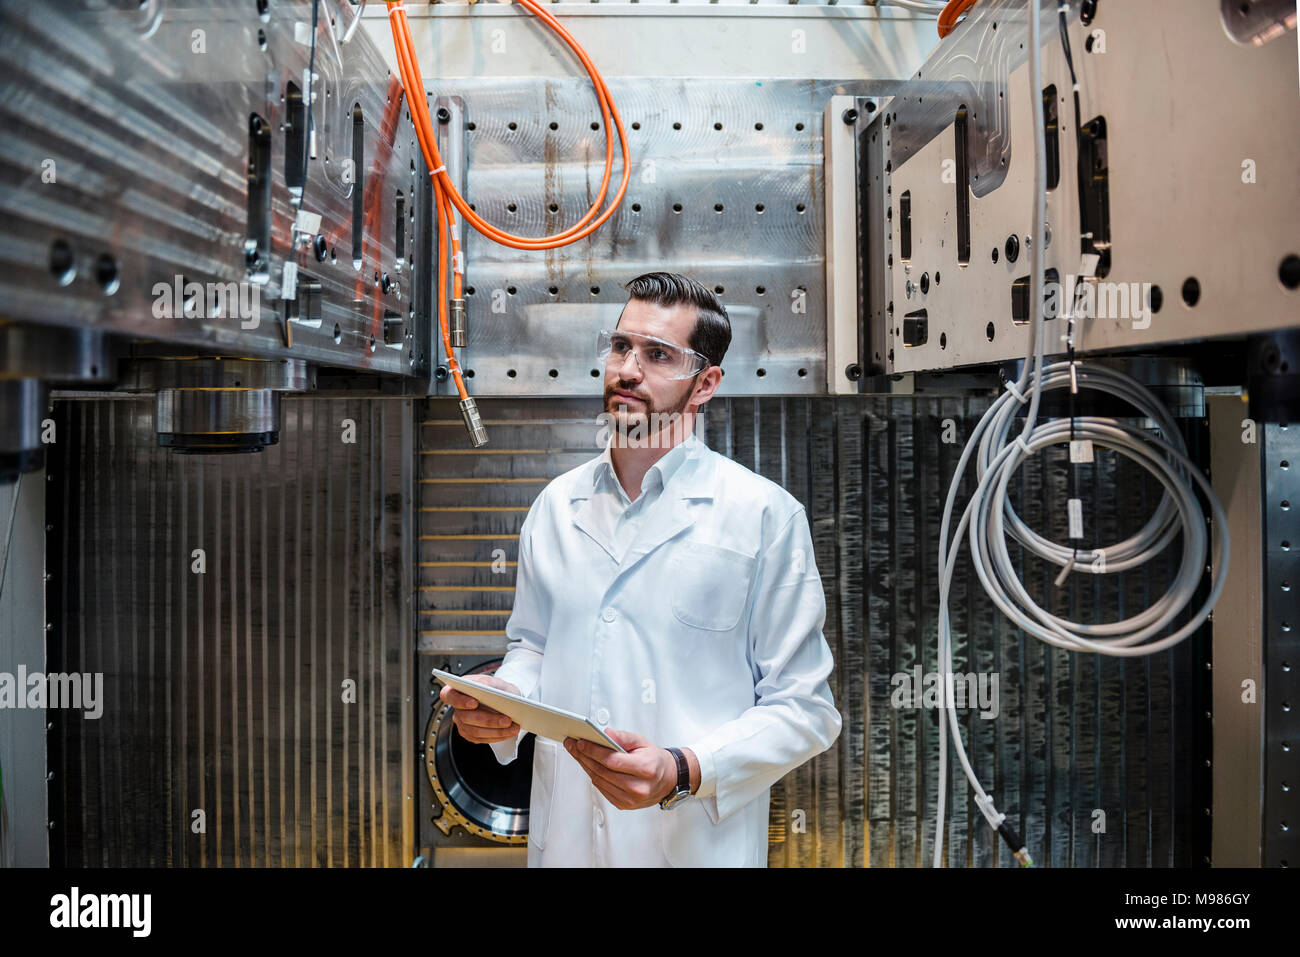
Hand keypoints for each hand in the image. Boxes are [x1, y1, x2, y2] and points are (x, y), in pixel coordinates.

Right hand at [441, 674, 521, 743]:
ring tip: (513, 727)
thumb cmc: (495, 688)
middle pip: (466, 717)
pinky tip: (509, 732)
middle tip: (507, 719)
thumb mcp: (494, 681)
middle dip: (489, 720)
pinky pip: (481, 739)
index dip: (460, 700)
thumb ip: (488, 683)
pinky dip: (497, 736)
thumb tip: (485, 688)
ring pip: (475, 731)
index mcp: (457, 690)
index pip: (449, 695)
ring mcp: (462, 723)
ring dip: (496, 731)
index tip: (475, 702)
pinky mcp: (470, 734)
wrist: (503, 698)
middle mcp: (457, 708)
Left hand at [563, 729, 677, 810]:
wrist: (667, 779)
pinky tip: (588, 765)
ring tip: (577, 753)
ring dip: (586, 766)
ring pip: (599, 781)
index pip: (612, 760)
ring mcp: (630, 799)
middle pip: (603, 771)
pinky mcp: (623, 804)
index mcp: (645, 769)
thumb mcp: (642, 742)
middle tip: (573, 745)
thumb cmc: (654, 760)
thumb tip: (606, 734)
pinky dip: (593, 776)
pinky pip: (602, 789)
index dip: (594, 751)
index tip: (581, 742)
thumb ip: (624, 737)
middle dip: (584, 756)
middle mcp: (638, 787)